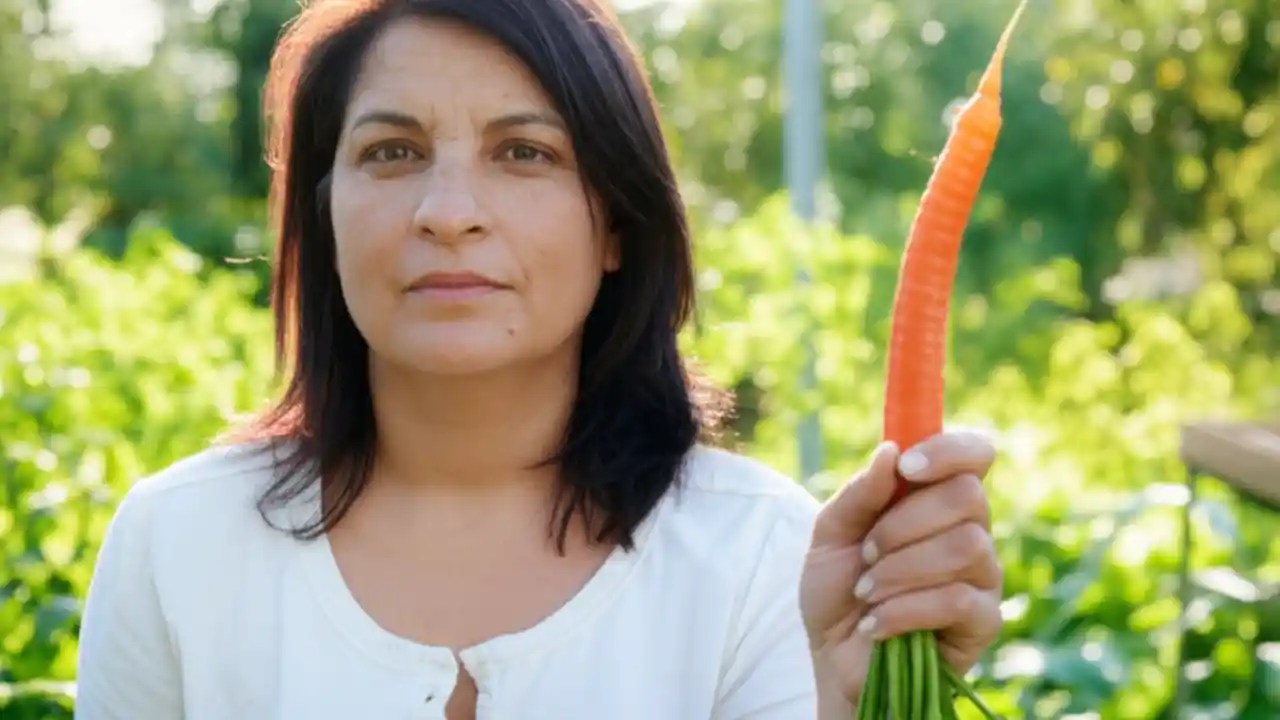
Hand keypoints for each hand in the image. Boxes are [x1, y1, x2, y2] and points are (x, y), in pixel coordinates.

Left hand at [800, 431, 1003, 712]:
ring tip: (867, 592)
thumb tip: (890, 451)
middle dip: (903, 523)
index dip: (948, 450)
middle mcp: (970, 530)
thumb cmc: (838, 591)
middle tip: (868, 551)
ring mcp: (982, 576)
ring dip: (900, 568)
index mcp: (936, 499)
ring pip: (965, 545)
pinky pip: (957, 598)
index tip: (906, 467)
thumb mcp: (831, 534)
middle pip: (967, 496)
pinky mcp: (983, 621)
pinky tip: (876, 623)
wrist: (835, 659)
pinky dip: (904, 609)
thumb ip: (860, 493)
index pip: (975, 453)